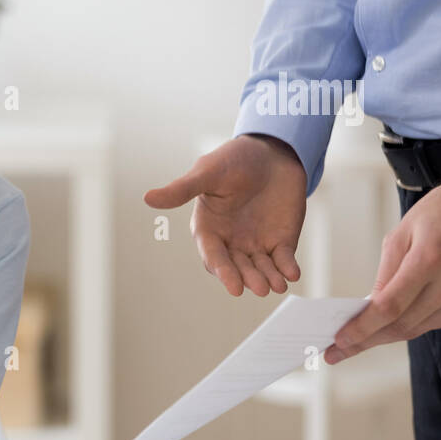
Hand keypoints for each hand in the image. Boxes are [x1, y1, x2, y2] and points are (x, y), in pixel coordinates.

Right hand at [145, 134, 307, 295]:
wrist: (272, 151)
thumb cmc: (235, 160)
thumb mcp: (207, 172)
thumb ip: (182, 189)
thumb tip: (148, 198)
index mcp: (209, 228)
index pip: (214, 255)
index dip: (224, 271)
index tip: (234, 287)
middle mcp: (230, 241)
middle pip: (237, 267)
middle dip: (248, 278)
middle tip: (259, 287)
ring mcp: (255, 243)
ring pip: (260, 268)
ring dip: (268, 278)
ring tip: (277, 284)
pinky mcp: (280, 241)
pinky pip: (282, 259)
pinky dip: (287, 268)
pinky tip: (292, 273)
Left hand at [325, 178, 440, 363]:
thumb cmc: (438, 215)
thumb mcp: (399, 235)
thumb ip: (383, 274)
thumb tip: (367, 309)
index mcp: (430, 260)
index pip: (389, 307)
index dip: (362, 328)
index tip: (339, 340)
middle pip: (401, 325)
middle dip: (365, 340)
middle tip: (336, 351)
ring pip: (415, 330)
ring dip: (383, 337)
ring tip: (354, 343)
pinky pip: (430, 324)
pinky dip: (407, 326)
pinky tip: (386, 327)